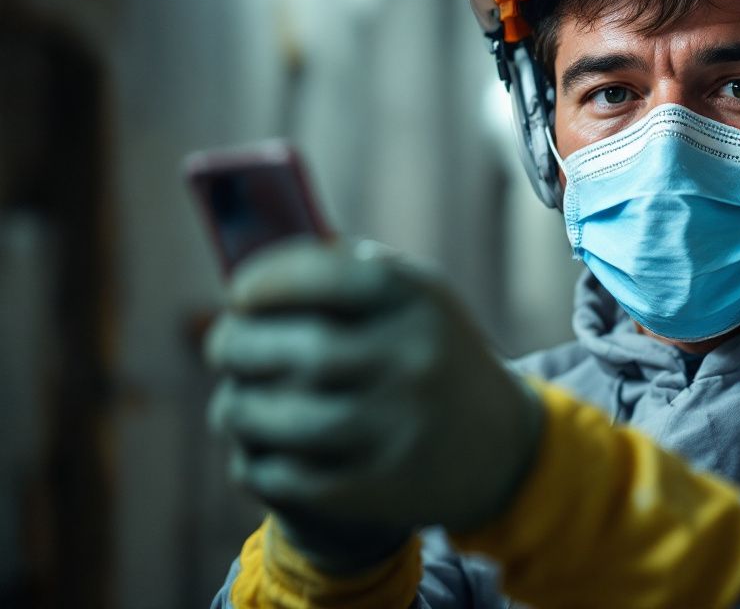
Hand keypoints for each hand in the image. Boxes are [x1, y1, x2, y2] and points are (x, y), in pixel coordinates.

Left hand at [206, 238, 542, 567]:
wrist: (500, 446)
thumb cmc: (432, 355)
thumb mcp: (416, 301)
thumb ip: (346, 272)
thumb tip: (254, 272)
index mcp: (420, 302)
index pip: (327, 276)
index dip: (266, 281)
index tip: (239, 293)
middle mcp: (415, 360)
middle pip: (300, 349)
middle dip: (237, 344)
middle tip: (221, 346)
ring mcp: (401, 426)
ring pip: (287, 420)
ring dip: (236, 408)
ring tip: (233, 402)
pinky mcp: (385, 486)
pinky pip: (293, 477)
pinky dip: (260, 462)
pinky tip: (258, 449)